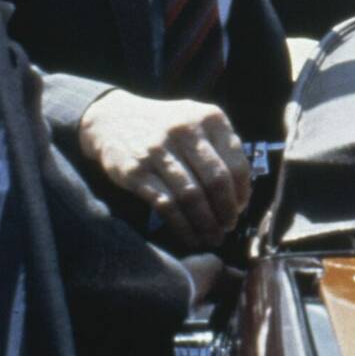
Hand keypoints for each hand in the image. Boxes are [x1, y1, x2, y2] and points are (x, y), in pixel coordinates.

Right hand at [77, 90, 249, 249]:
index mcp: (209, 118)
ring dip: (206, 224)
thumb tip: (241, 194)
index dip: (242, 192)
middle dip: (226, 211)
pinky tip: (190, 236)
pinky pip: (167, 205)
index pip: (236, 163)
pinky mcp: (136, 171)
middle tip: (228, 227)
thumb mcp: (196, 122)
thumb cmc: (166, 127)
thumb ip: (219, 148)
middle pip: (215, 181)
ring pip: (192, 196)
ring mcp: (158, 150)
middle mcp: (185, 130)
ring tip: (212, 237)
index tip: (240, 208)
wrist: (113, 119)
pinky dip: (183, 226)